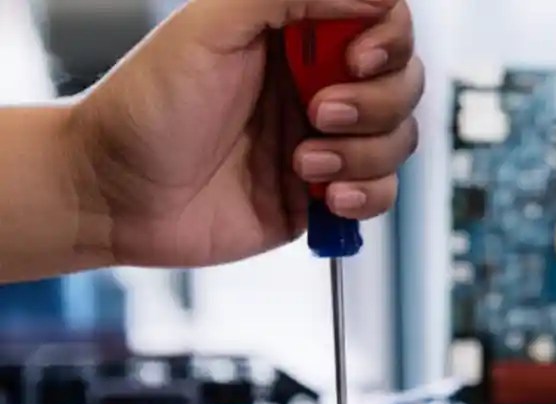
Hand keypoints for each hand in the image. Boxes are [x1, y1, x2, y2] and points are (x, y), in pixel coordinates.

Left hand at [71, 0, 421, 266]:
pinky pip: (383, 193)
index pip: (383, 20)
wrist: (116, 196)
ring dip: (361, 154)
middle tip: (318, 114)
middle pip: (404, 81)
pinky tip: (325, 196)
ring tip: (303, 165)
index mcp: (296, 35)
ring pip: (398, 138)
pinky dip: (366, 196)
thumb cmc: (147, 107)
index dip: (387, 39)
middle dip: (374, 103)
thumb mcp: (210, 26)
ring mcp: (326, 141)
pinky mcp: (324, 195)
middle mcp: (320, 83)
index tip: (355, 59)